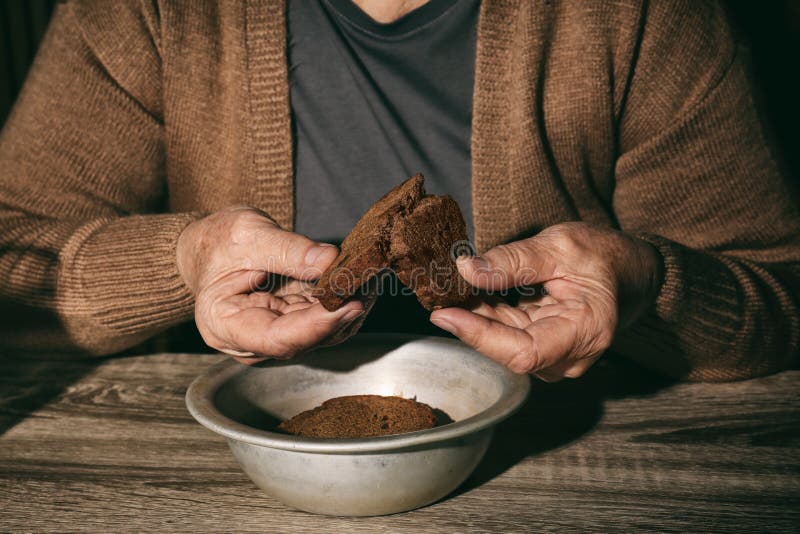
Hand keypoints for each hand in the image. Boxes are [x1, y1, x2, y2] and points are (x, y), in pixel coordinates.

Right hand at [176, 207, 363, 362]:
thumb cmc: (218, 242)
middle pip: (305, 339)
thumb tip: (331, 260)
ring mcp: (274, 336)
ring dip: (349, 308)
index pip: (278, 339)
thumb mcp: (248, 235)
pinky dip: (344, 302)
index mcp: (224, 325)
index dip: (318, 326)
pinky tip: (361, 282)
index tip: (350, 304)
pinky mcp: (293, 325)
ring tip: (370, 278)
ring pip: (320, 334)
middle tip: (370, 282)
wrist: (211, 247)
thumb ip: (288, 250)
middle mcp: (251, 342)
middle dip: (341, 313)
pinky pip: (323, 321)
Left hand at [430, 222, 662, 380]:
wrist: (626, 271)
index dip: (480, 337)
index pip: (523, 352)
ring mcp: (555, 356)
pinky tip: (468, 292)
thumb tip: (466, 270)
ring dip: (473, 315)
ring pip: (501, 342)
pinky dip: (485, 313)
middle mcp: (570, 356)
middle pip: (506, 348)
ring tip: (449, 286)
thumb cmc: (603, 257)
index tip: (445, 314)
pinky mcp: (541, 348)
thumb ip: (514, 260)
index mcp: (586, 332)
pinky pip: (506, 334)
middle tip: (437, 289)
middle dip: (468, 320)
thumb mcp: (560, 246)